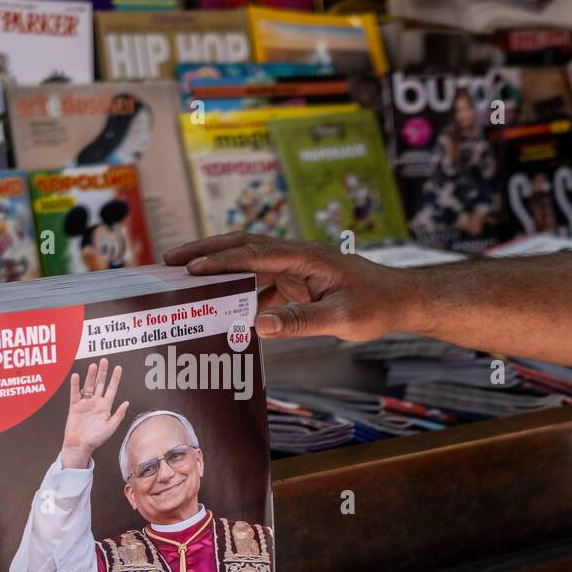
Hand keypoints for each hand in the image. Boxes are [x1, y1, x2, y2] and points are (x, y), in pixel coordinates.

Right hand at [60, 358, 128, 468]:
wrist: (80, 446)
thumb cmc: (96, 439)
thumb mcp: (111, 427)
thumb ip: (118, 415)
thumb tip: (126, 402)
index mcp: (105, 407)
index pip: (112, 389)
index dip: (115, 378)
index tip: (118, 368)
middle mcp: (96, 403)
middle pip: (100, 384)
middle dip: (103, 372)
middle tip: (104, 360)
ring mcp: (85, 404)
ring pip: (88, 386)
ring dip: (90, 375)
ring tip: (93, 365)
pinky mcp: (75, 406)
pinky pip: (75, 393)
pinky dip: (75, 384)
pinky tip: (76, 376)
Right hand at [164, 233, 403, 340]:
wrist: (402, 300)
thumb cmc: (377, 305)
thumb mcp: (342, 319)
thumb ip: (300, 322)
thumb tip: (259, 324)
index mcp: (306, 258)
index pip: (255, 254)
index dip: (220, 261)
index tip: (189, 269)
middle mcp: (297, 257)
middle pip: (243, 246)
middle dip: (206, 251)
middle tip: (170, 260)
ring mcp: (296, 268)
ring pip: (248, 262)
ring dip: (218, 270)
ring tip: (184, 280)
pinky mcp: (297, 282)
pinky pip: (260, 282)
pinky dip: (238, 291)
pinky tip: (222, 308)